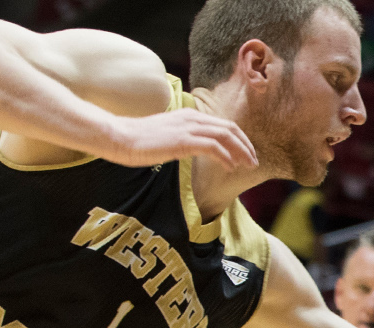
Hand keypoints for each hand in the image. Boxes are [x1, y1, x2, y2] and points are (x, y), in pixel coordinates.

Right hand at [101, 108, 256, 169]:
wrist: (119, 137)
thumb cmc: (140, 140)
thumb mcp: (167, 134)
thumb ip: (184, 137)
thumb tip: (197, 148)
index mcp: (189, 114)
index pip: (223, 124)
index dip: (240, 138)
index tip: (247, 153)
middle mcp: (191, 117)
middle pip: (230, 128)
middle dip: (246, 145)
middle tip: (254, 161)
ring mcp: (187, 127)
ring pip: (225, 136)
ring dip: (241, 152)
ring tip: (248, 166)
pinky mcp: (182, 140)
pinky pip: (213, 147)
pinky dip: (226, 157)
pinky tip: (230, 168)